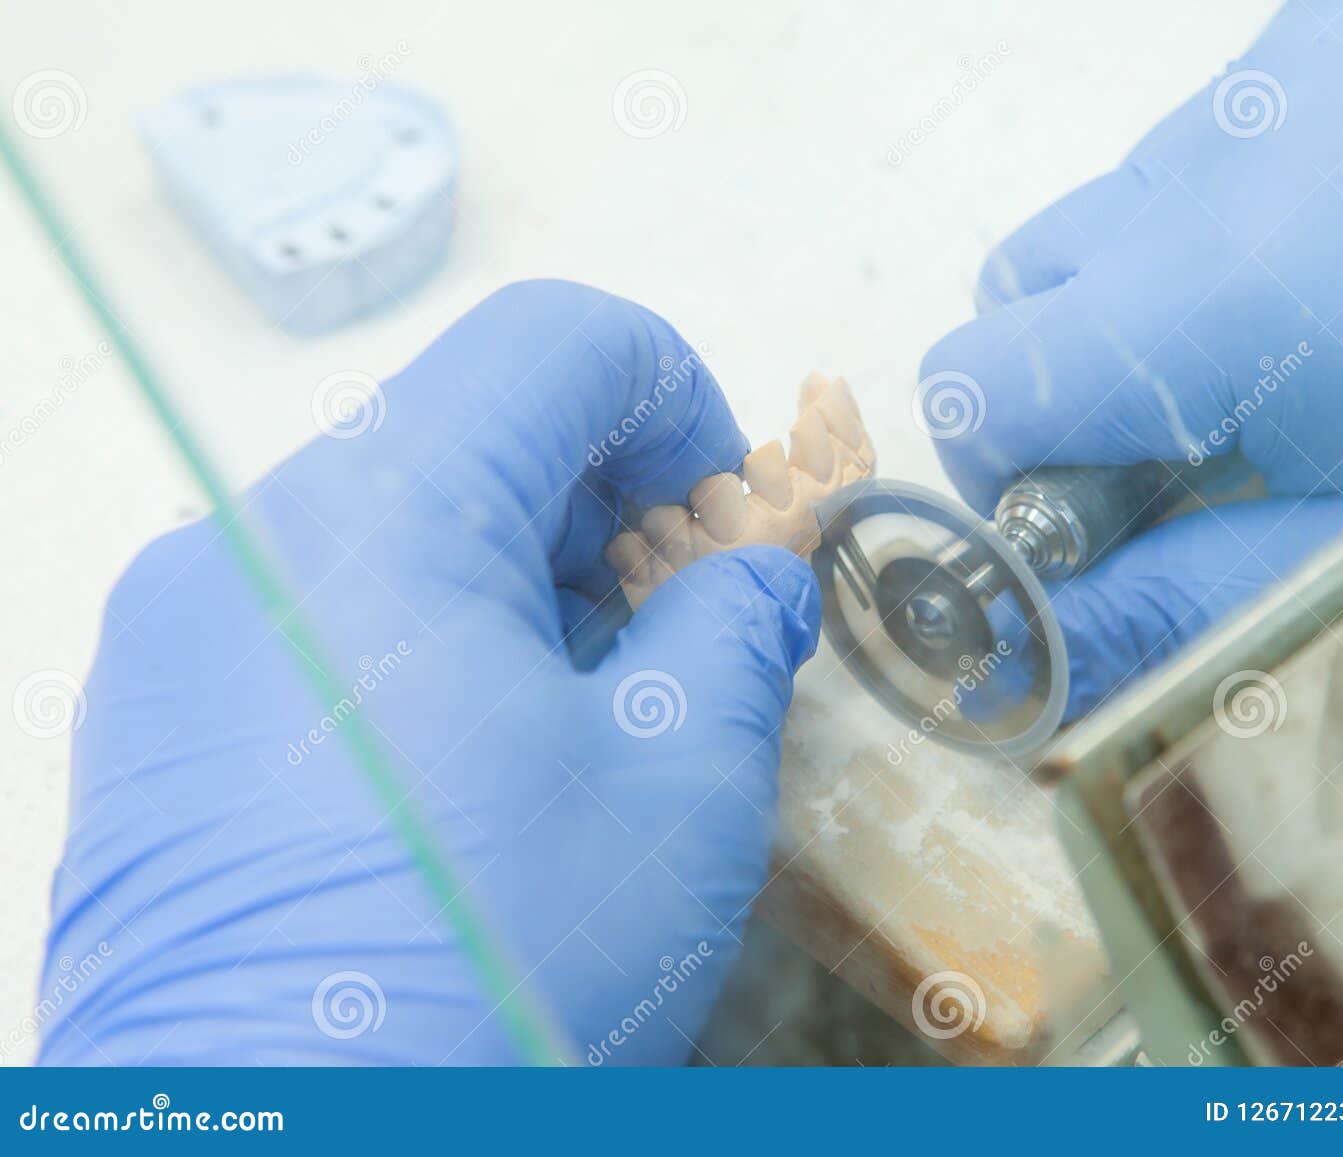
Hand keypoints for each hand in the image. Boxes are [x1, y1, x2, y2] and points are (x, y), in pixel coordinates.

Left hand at [39, 281, 819, 1064]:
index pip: (552, 342)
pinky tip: (475, 764)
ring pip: (386, 526)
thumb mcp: (677, 786)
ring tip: (583, 711)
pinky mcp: (154, 725)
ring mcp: (181, 634)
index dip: (676, 397)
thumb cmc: (489, 975)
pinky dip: (420, 638)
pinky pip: (311, 615)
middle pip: (463, 428)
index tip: (723, 513)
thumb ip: (733, 633)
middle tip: (677, 624)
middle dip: (601, 500)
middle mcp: (249, 541)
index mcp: (382, 516)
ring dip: (514, 577)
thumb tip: (751, 579)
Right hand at [920, 0, 1342, 717]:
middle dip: (1058, 380)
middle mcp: (1204, 173)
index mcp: (1201, 305)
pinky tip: (1338, 263)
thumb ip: (1178, 600)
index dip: (996, 469)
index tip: (1073, 520)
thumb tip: (1033, 656)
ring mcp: (1261, 92)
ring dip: (1148, 295)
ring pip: (1116, 213)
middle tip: (1172, 453)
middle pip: (1019, 288)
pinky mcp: (1317, 46)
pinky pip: (1208, 142)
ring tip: (1283, 353)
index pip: (975, 385)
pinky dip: (1227, 218)